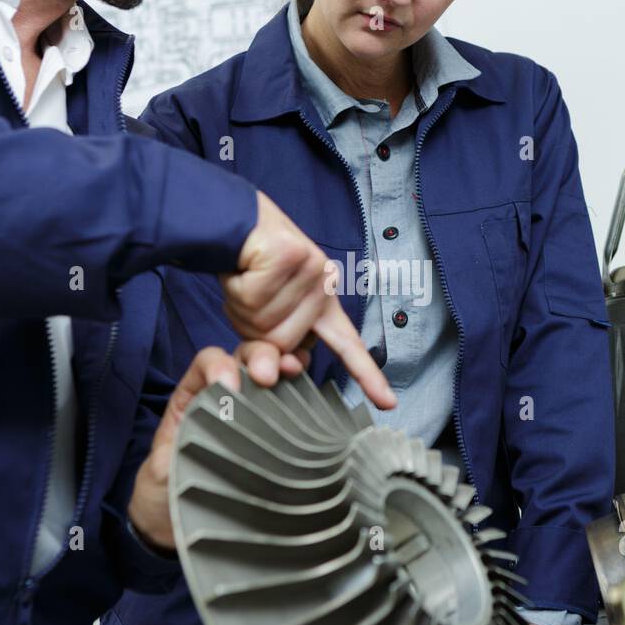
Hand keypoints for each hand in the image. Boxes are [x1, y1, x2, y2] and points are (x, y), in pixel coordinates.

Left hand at [127, 341, 307, 550]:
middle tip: (269, 375)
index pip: (208, 363)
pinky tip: (306, 380)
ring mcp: (253, 408)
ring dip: (285, 363)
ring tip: (296, 368)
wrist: (183, 523)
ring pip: (270, 370)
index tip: (228, 386)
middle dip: (260, 357)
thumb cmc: (168, 494)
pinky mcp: (275, 428)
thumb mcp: (163, 474)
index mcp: (192, 397)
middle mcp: (224, 395)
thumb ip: (174, 458)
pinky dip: (299, 383)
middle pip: (245, 358)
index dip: (220, 366)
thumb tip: (196, 451)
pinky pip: (288, 396)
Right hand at [220, 191, 395, 411]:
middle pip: (286, 342)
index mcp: (324, 304)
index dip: (367, 375)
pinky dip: (237, 289)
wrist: (237, 221)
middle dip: (256, 328)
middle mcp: (324, 286)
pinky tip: (243, 271)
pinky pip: (252, 299)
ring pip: (266, 323)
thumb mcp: (266, 311)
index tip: (388, 404)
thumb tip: (268, 375)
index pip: (348, 345)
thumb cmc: (251, 271)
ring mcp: (311, 271)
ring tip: (246, 282)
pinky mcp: (290, 257)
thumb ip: (273, 343)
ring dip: (243, 308)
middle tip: (251, 297)